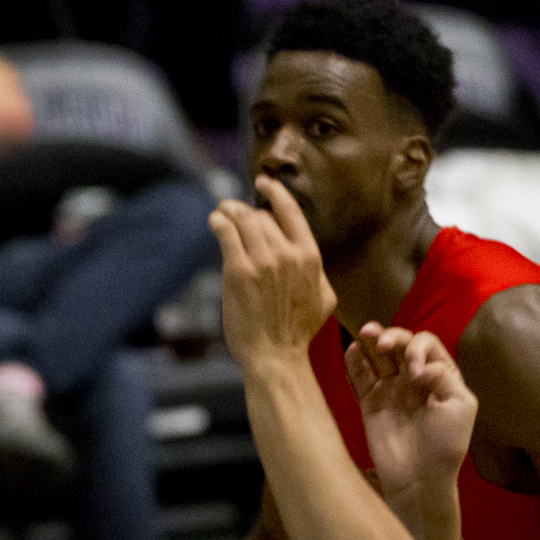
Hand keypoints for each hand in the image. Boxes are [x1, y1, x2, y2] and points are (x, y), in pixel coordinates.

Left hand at [210, 175, 337, 368]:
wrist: (275, 356)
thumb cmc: (297, 331)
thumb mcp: (324, 298)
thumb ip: (316, 271)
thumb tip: (308, 257)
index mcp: (310, 257)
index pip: (291, 212)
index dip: (275, 193)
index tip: (264, 183)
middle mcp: (287, 254)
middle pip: (261, 216)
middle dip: (245, 212)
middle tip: (233, 210)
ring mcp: (262, 261)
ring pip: (242, 220)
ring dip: (228, 212)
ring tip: (221, 214)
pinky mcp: (238, 271)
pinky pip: (225, 232)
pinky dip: (218, 222)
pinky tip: (214, 221)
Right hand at [347, 324, 476, 499]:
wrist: (419, 477)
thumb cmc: (445, 444)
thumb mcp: (461, 405)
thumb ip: (442, 375)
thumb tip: (415, 365)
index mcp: (441, 376)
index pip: (426, 344)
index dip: (417, 349)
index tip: (413, 373)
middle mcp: (415, 379)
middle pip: (401, 344)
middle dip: (392, 336)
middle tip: (383, 343)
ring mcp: (391, 390)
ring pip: (378, 356)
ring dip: (372, 340)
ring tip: (366, 332)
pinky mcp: (370, 403)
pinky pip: (359, 376)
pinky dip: (354, 361)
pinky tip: (353, 349)